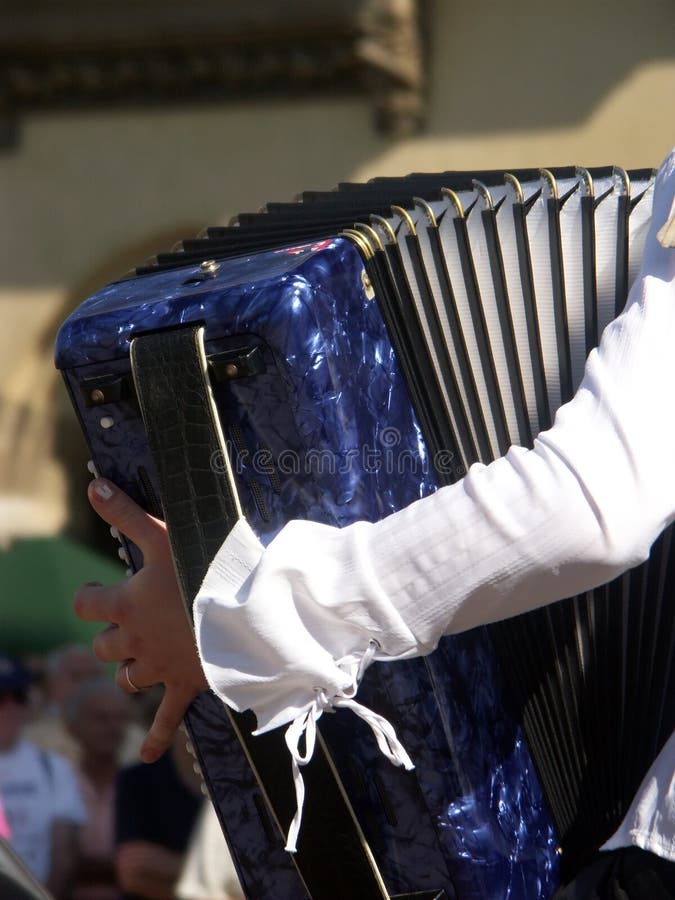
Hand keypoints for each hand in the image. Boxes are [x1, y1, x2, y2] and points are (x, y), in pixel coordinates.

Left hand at [73, 479, 207, 761]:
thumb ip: (125, 513)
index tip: (100, 586)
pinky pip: (164, 720)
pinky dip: (154, 738)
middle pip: (103, 646)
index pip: (84, 604)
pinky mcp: (184, 686)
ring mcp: (158, 668)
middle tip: (132, 619)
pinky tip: (146, 755)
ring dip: (128, 669)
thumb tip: (92, 483)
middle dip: (112, 634)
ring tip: (141, 659)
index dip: (88, 595)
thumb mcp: (161, 535)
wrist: (246, 609)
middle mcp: (134, 640)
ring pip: (126, 679)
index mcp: (124, 604)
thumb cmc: (203, 567)